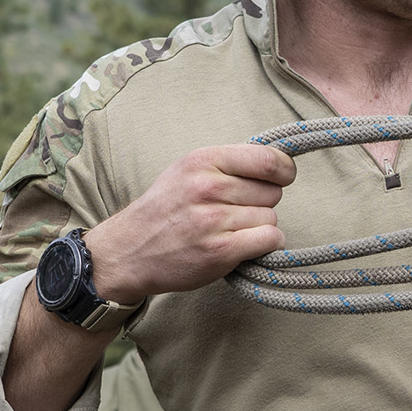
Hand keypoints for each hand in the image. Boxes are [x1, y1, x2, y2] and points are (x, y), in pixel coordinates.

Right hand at [84, 143, 295, 302]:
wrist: (128, 251)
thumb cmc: (164, 210)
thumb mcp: (187, 171)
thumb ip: (228, 164)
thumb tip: (277, 163)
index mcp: (202, 161)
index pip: (267, 159)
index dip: (284, 170)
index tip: (282, 177)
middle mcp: (207, 187)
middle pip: (272, 192)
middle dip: (262, 203)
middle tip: (236, 212)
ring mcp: (213, 220)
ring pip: (271, 218)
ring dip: (259, 227)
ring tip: (229, 230)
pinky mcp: (220, 251)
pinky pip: (269, 240)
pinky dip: (264, 245)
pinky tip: (243, 246)